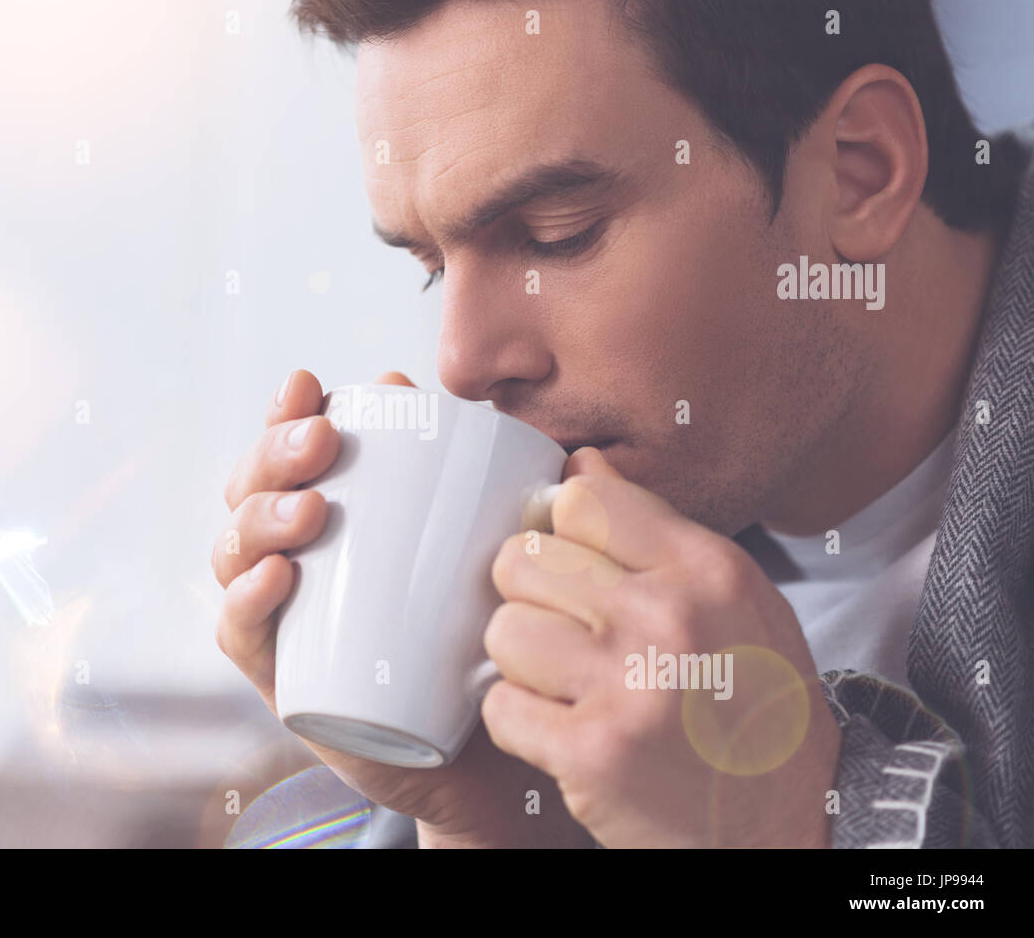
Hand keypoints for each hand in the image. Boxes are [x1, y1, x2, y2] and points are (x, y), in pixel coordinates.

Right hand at [212, 369, 593, 845]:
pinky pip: (239, 634)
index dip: (287, 412)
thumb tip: (553, 445)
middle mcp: (297, 557)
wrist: (488, 754)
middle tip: (323, 442)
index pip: (292, 450)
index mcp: (338, 516)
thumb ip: (518, 503)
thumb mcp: (498, 560)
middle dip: (274, 452)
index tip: (311, 385)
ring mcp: (284, 616)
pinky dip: (246, 601)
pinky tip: (277, 577)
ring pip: (235, 551)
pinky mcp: (283, 677)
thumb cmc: (487, 641)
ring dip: (261, 517)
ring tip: (312, 510)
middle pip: (251, 488)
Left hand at [482, 447, 841, 846]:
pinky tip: (560, 730)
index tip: (573, 568)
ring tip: (563, 683)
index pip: (580, 500)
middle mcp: (670, 616)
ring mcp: (630, 685)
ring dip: (521, 661)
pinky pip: (501, 707)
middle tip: (563, 633)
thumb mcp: (734, 598)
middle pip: (524, 559)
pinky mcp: (594, 752)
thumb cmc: (755, 704)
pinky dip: (519, 723)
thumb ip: (654, 530)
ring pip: (505, 631)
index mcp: (707, 568)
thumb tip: (578, 465)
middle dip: (531, 597)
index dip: (562, 532)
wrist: (788, 824)